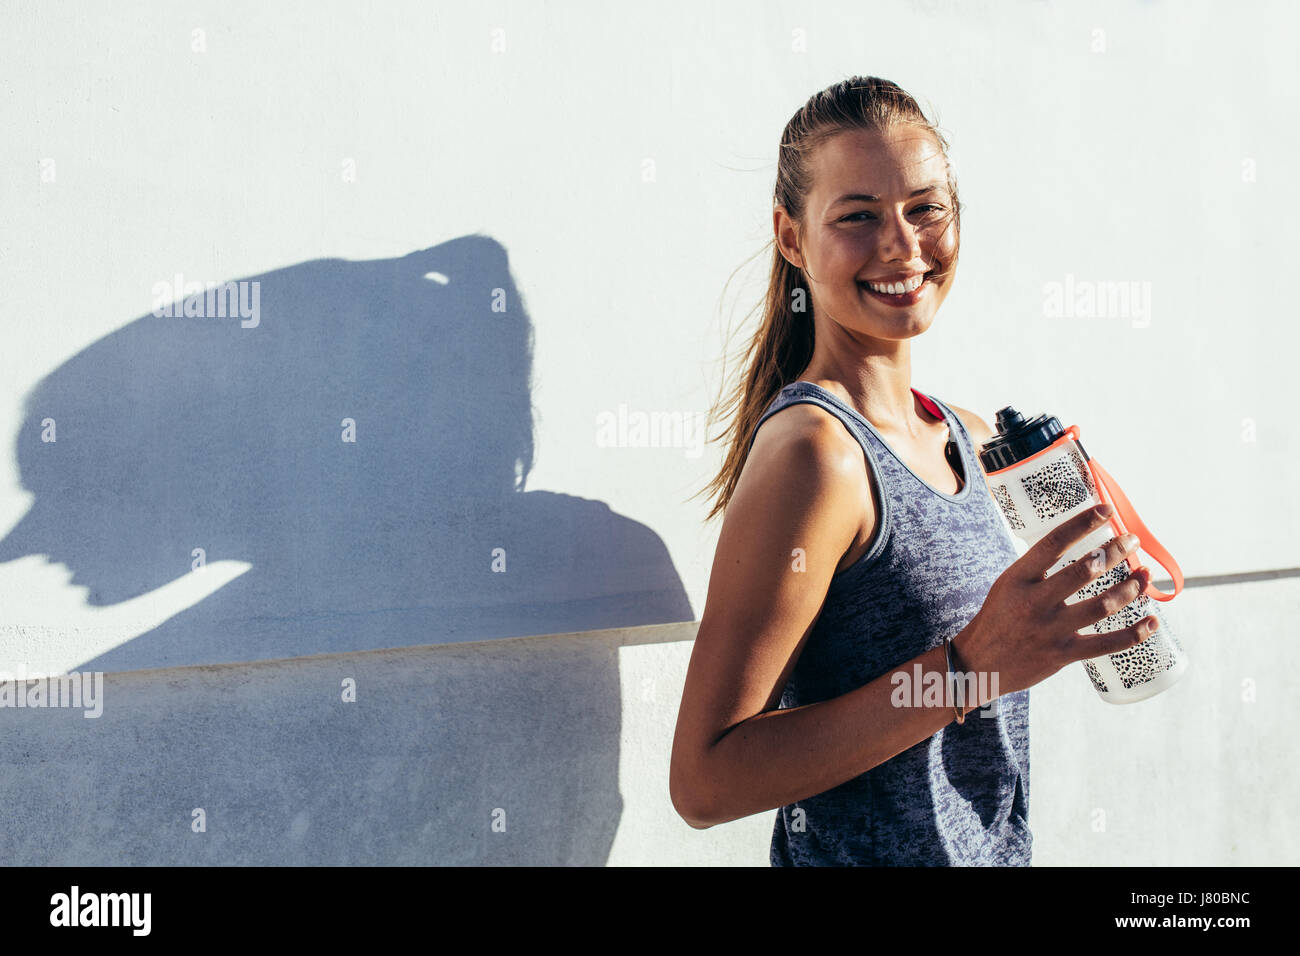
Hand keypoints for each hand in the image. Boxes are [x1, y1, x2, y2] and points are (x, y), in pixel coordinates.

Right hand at [953, 504, 1156, 699]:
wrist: (980, 663)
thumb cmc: (999, 618)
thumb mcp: (1009, 584)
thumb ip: (1039, 569)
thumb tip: (1080, 548)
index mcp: (1018, 578)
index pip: (1053, 542)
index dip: (1083, 523)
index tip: (1106, 510)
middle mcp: (1033, 602)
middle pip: (1083, 571)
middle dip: (1114, 552)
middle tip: (1132, 541)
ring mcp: (1049, 629)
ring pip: (1101, 606)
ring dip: (1129, 589)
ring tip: (1145, 576)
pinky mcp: (1063, 654)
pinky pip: (1106, 644)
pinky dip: (1134, 633)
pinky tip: (1152, 622)